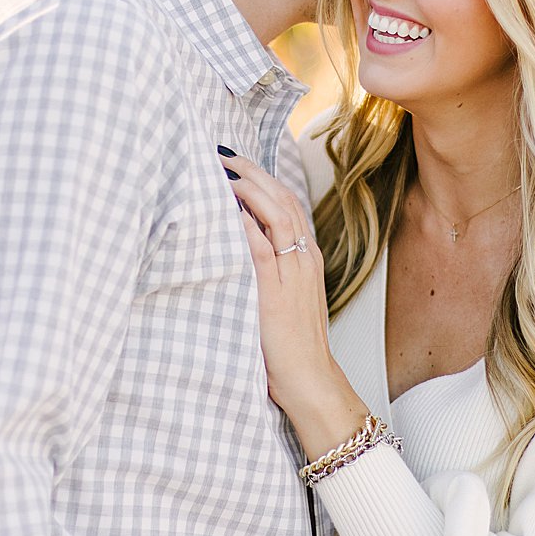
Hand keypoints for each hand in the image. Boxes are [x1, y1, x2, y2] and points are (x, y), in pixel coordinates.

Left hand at [219, 147, 363, 455]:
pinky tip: (228, 209)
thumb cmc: (292, 347)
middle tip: (225, 155)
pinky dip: (245, 224)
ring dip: (249, 189)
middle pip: (283, 199)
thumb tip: (236, 250)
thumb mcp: (282, 300)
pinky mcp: (277, 292)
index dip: (264, 180)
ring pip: (277, 214)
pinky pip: (262, 248)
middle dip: (254, 173)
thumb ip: (267, 273)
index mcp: (306, 259)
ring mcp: (293, 274)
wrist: (310, 379)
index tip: (237, 164)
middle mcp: (304, 259)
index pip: (288, 204)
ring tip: (224, 172)